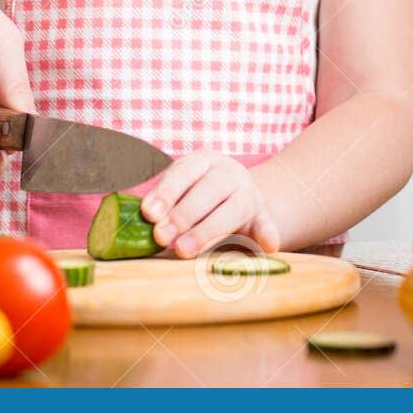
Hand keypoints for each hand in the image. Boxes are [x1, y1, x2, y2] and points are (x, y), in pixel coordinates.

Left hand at [140, 152, 278, 258]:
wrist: (239, 194)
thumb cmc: (199, 193)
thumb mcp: (183, 187)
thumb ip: (166, 201)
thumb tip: (144, 214)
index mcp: (205, 161)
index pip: (184, 173)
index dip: (166, 193)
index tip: (148, 214)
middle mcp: (230, 173)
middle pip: (208, 191)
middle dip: (182, 215)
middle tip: (161, 236)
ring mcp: (250, 194)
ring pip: (232, 210)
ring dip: (207, 231)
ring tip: (183, 250)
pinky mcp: (263, 216)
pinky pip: (267, 224)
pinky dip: (268, 235)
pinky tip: (268, 246)